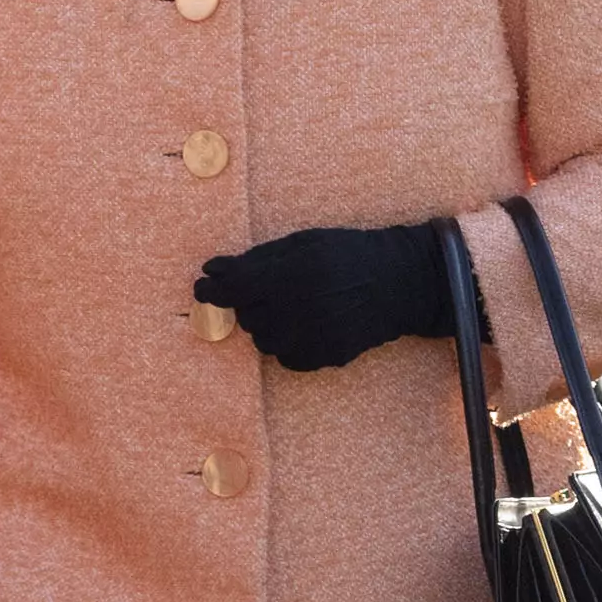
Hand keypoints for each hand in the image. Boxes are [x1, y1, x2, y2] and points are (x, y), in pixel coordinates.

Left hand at [196, 221, 455, 373]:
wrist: (400, 283)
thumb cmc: (348, 254)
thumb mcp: (302, 243)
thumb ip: (256, 258)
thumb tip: (211, 269)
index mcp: (291, 275)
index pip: (233, 290)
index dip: (211, 290)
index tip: (202, 287)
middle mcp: (299, 310)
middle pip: (247, 317)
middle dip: (247, 304)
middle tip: (264, 290)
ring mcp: (313, 338)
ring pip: (264, 341)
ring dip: (267, 324)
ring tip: (291, 306)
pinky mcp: (325, 357)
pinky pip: (287, 358)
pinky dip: (288, 342)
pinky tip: (306, 323)